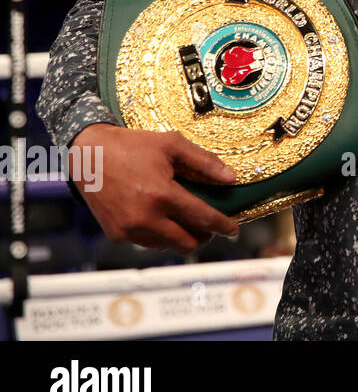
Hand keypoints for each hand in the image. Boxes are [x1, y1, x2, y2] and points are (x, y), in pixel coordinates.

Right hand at [71, 123, 240, 253]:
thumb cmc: (132, 146)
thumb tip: (231, 178)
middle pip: (187, 243)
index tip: (234, 230)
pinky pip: (147, 244)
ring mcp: (129, 229)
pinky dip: (161, 237)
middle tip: (211, 228)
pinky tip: (165, 221)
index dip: (223, 226)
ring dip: (182, 238)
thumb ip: (205, 162)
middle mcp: (145, 218)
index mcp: (162, 195)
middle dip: (204, 237)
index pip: (203, 219)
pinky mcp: (116, 234)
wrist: (89, 154)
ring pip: (167, 247)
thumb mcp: (172, 145)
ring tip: (188, 223)